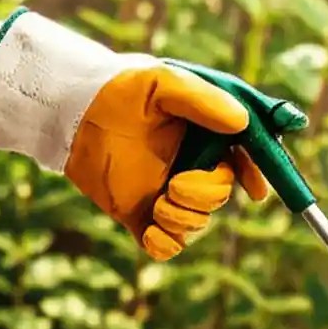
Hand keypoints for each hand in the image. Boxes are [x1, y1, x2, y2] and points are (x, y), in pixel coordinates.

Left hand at [0, 9, 270, 260]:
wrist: (71, 111)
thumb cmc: (118, 88)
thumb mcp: (163, 82)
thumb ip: (203, 101)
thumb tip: (242, 123)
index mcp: (205, 135)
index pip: (244, 159)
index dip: (257, 175)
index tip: (256, 190)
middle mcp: (191, 166)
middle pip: (222, 194)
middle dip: (209, 196)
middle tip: (180, 185)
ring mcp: (166, 194)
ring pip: (198, 222)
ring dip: (186, 218)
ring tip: (160, 203)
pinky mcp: (141, 216)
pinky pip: (167, 246)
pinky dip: (165, 243)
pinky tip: (150, 228)